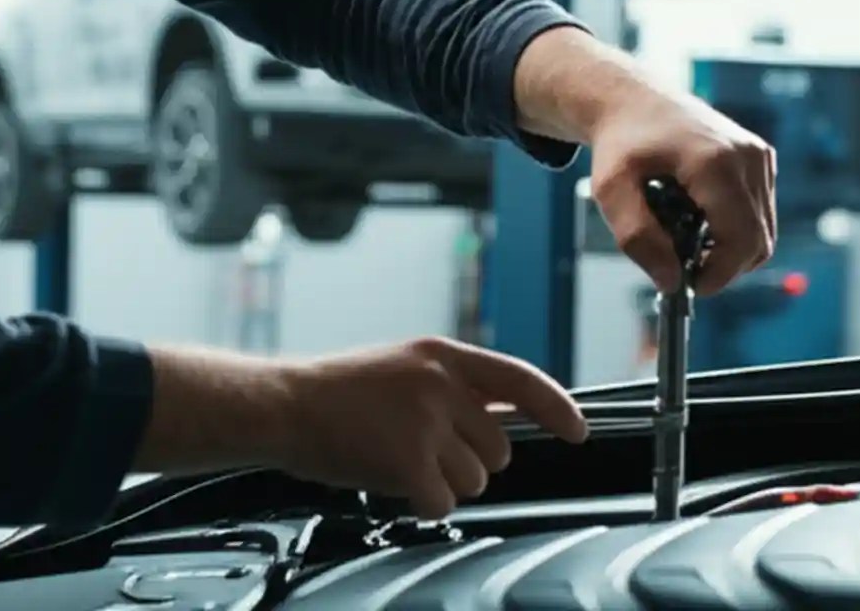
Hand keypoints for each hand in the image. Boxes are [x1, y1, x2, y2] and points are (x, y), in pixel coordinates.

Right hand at [278, 336, 586, 518]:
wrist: (282, 404)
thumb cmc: (335, 392)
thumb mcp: (402, 369)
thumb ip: (453, 387)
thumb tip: (504, 416)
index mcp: (441, 356)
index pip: (520, 380)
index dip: (556, 408)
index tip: (577, 430)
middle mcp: (441, 384)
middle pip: (499, 448)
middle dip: (468, 460)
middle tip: (421, 449)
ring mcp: (426, 422)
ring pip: (474, 480)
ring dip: (442, 482)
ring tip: (397, 458)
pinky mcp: (409, 461)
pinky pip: (443, 503)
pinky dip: (421, 502)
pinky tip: (390, 479)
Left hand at [514, 27, 776, 294]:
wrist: (633, 101)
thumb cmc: (621, 143)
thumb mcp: (611, 191)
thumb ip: (637, 237)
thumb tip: (670, 281)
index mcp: (715, 162)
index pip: (741, 240)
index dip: (719, 274)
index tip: (688, 286)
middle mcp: (748, 157)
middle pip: (758, 242)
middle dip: (722, 266)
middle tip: (681, 265)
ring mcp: (759, 156)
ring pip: (762, 231)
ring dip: (727, 248)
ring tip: (683, 236)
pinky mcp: (761, 160)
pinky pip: (759, 214)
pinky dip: (733, 229)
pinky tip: (696, 218)